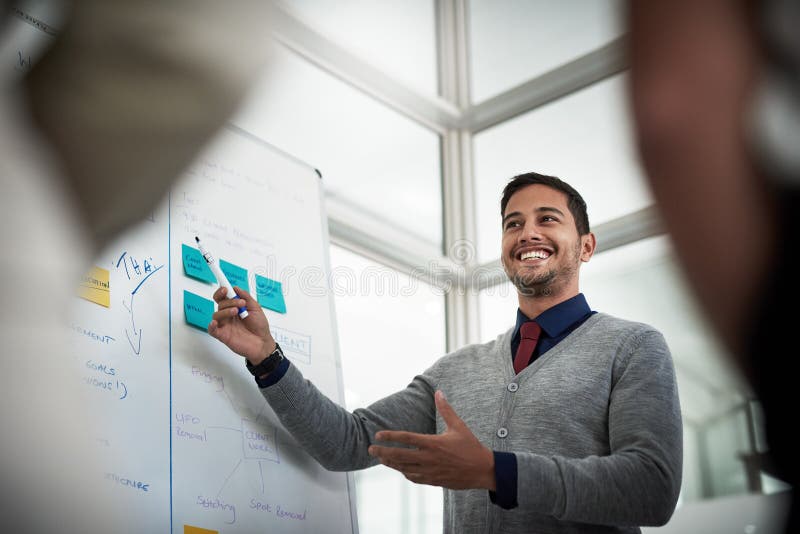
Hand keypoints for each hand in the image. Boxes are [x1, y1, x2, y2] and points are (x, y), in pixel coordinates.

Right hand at [207, 286, 274, 364]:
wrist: (263, 343)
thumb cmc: (260, 327)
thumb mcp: (256, 308)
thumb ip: (246, 297)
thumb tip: (235, 288)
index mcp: (235, 308)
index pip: (224, 297)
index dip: (222, 291)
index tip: (225, 288)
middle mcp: (228, 315)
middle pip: (220, 304)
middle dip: (229, 301)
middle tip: (241, 303)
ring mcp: (225, 325)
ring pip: (216, 314)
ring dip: (225, 310)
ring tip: (237, 312)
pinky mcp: (223, 335)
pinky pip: (212, 330)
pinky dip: (211, 325)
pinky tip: (215, 322)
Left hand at [367, 390, 495, 489]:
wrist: (483, 470)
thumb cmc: (471, 447)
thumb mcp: (459, 426)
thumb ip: (446, 409)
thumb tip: (439, 392)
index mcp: (433, 443)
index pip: (406, 438)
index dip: (390, 436)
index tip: (378, 435)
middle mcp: (429, 458)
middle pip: (400, 455)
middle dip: (383, 452)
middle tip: (370, 449)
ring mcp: (430, 471)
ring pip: (404, 468)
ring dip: (391, 463)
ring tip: (380, 459)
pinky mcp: (434, 481)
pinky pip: (414, 478)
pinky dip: (405, 472)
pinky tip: (400, 469)